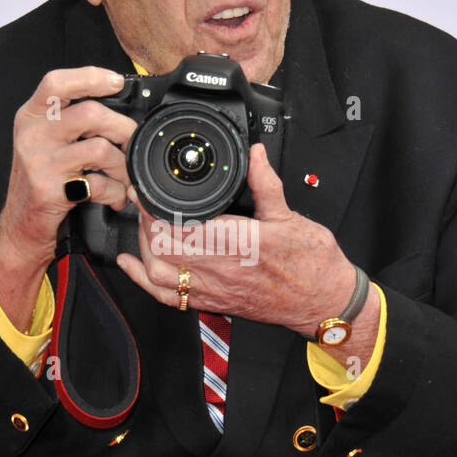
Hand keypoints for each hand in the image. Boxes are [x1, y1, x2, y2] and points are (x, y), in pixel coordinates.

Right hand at [0, 65, 138, 274]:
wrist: (20, 226)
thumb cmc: (41, 182)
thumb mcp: (45, 142)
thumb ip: (70, 121)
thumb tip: (117, 108)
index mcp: (32, 116)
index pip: (57, 83)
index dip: (90, 77)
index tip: (116, 82)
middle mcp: (32, 134)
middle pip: (89, 113)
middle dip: (122, 128)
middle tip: (132, 143)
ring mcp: (39, 161)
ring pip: (99, 148)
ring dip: (122, 166)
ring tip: (124, 178)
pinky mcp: (49, 189)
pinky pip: (97, 183)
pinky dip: (115, 192)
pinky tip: (114, 197)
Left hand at [117, 142, 357, 335]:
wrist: (324, 301)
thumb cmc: (312, 264)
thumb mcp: (290, 215)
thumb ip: (265, 182)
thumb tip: (254, 154)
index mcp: (239, 244)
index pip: (181, 227)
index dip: (155, 208)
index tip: (146, 190)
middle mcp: (222, 271)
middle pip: (163, 248)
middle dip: (144, 222)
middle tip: (140, 200)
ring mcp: (215, 290)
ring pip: (160, 273)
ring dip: (143, 248)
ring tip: (142, 225)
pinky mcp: (214, 302)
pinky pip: (169, 298)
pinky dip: (144, 281)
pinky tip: (132, 264)